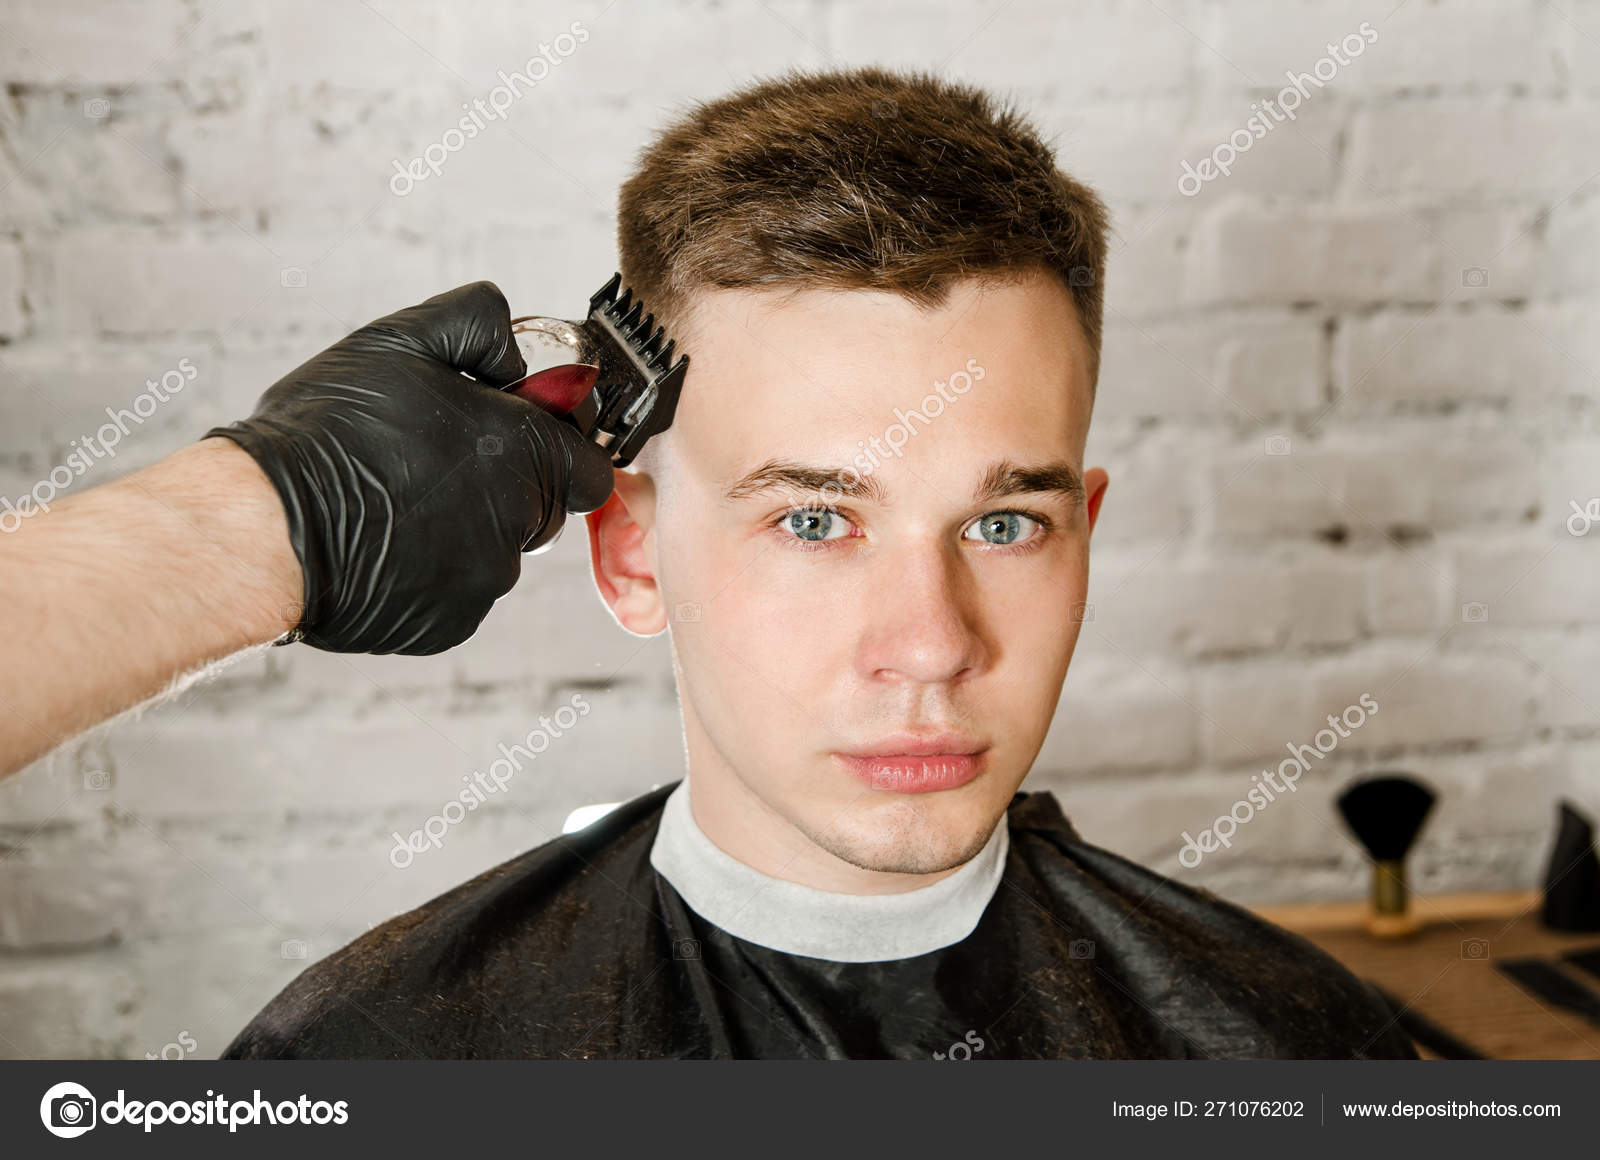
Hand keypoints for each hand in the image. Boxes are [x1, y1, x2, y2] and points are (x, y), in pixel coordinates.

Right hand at [206, 281, 613, 654]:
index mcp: (523, 453)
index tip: (518, 441)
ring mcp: (486, 580)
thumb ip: (476, 324)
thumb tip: (516, 352)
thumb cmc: (328, 430)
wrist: (264, 526)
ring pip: (497, 553)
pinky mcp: (450, 624)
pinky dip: (429, 575)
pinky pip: (457, 595)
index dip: (558, 450)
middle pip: (543, 510)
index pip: (588, 467)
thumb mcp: (400, 340)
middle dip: (506, 488)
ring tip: (395, 504)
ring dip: (464, 531)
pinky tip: (381, 546)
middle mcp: (519, 523)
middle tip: (436, 466)